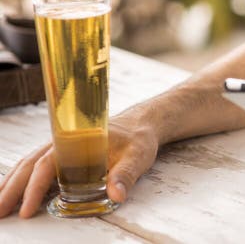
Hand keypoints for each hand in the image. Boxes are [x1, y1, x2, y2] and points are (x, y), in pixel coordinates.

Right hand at [0, 112, 158, 217]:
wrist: (140, 125)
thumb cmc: (137, 139)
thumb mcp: (138, 156)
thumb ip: (126, 174)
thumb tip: (117, 194)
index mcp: (78, 141)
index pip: (48, 166)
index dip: (35, 188)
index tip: (26, 210)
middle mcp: (64, 143)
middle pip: (30, 166)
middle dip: (12, 190)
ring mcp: (61, 148)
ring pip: (28, 165)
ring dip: (11, 184)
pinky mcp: (63, 154)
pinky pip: (36, 166)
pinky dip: (21, 178)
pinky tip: (12, 191)